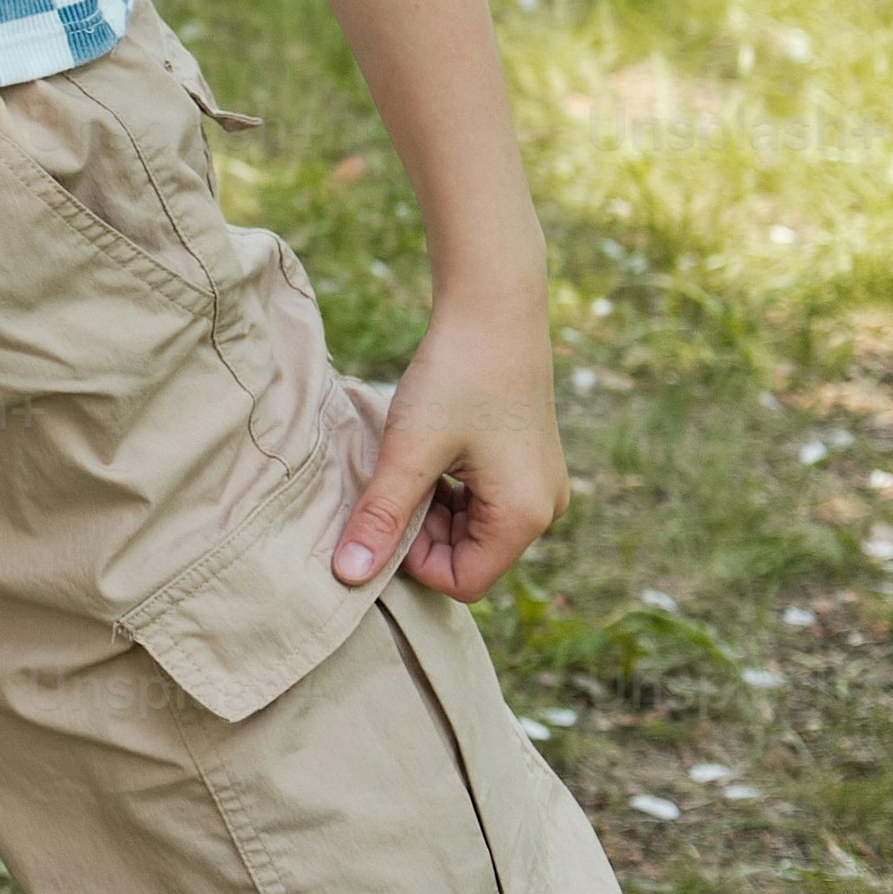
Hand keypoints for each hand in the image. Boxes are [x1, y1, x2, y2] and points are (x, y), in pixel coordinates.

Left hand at [334, 286, 565, 598]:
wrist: (493, 312)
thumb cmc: (455, 378)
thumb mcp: (409, 451)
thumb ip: (381, 517)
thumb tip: (348, 576)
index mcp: (525, 518)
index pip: (461, 582)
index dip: (411, 559)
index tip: (383, 511)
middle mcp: (545, 511)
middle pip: (466, 558)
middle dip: (419, 532)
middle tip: (390, 479)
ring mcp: (538, 488)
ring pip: (468, 530)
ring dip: (428, 508)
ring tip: (407, 460)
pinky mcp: (525, 466)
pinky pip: (479, 502)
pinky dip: (444, 489)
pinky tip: (425, 451)